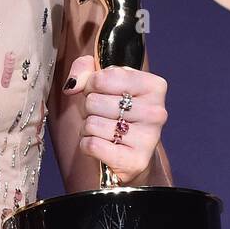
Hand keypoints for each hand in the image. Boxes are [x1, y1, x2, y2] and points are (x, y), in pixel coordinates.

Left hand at [62, 56, 167, 185]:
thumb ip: (84, 68)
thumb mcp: (103, 81)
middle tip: (103, 115)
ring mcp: (148, 138)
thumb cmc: (115, 112)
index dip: (91, 85)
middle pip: (94, 101)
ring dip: (88, 128)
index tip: (101, 92)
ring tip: (104, 130)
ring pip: (92, 124)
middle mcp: (156, 112)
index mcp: (154, 86)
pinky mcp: (135, 161)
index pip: (103, 78)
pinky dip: (87, 145)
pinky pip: (92, 145)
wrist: (130, 152)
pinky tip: (103, 145)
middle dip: (89, 108)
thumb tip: (73, 85)